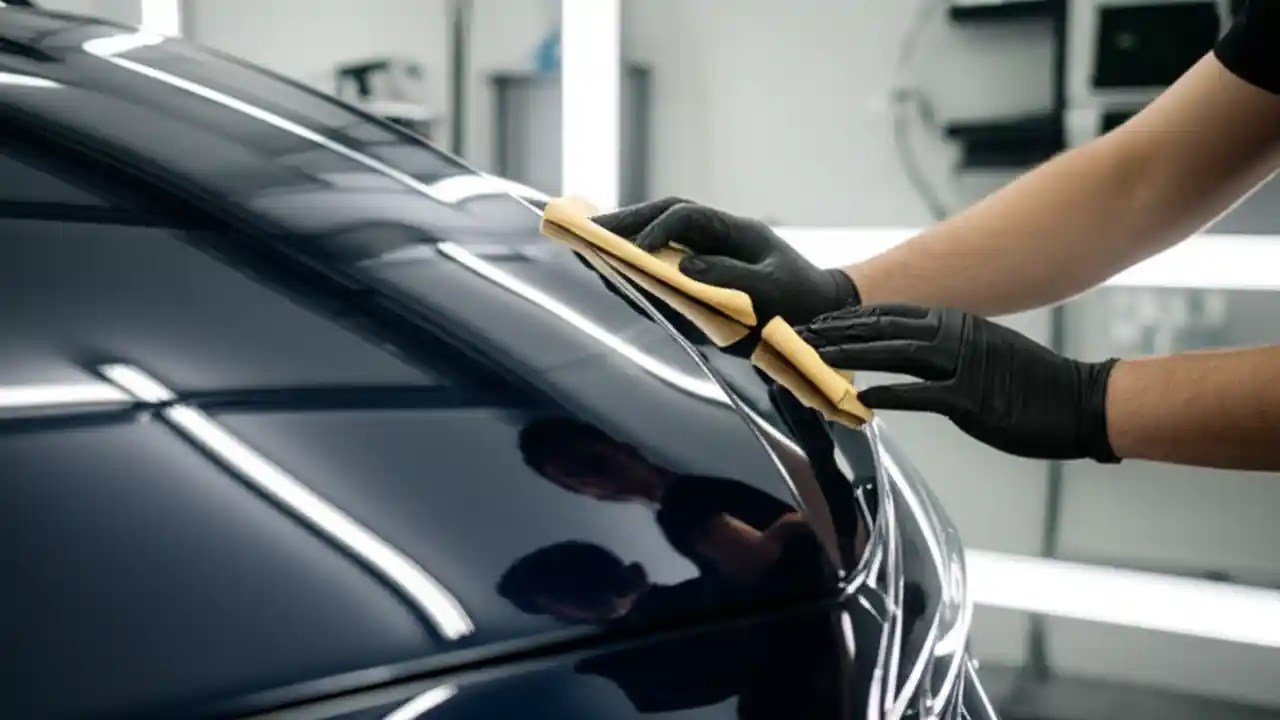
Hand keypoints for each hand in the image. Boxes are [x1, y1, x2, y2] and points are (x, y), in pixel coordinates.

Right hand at [593, 197, 859, 324]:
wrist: (824, 312)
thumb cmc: (802, 304)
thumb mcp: (774, 293)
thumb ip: (732, 279)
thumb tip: (686, 269)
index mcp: (737, 232)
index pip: (688, 218)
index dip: (659, 230)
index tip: (637, 249)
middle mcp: (720, 234)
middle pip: (666, 214)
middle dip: (628, 220)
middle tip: (588, 229)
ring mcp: (713, 248)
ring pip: (664, 229)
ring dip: (629, 231)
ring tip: (591, 237)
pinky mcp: (707, 267)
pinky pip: (667, 254)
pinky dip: (639, 254)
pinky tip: (616, 260)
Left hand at [797, 304, 1119, 461]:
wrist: (1081, 401)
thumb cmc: (1030, 383)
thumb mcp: (983, 352)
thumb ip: (944, 349)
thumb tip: (905, 356)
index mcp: (954, 322)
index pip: (888, 314)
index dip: (847, 318)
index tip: (814, 323)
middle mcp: (954, 335)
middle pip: (881, 328)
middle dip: (834, 332)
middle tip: (796, 337)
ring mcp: (962, 365)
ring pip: (892, 354)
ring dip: (847, 355)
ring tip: (812, 358)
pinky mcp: (971, 398)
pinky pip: (919, 394)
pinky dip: (886, 394)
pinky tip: (858, 400)